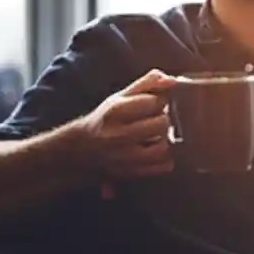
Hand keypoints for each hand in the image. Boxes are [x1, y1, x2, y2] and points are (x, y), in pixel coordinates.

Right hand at [72, 69, 179, 185]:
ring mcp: (124, 158)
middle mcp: (117, 136)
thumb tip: (173, 80)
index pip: (154, 102)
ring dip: (165, 141)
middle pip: (161, 124)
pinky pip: (164, 166)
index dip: (158, 101)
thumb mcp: (120, 97)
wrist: (80, 151)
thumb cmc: (106, 119)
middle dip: (162, 120)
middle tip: (153, 121)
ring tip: (155, 137)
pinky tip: (154, 151)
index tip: (151, 105)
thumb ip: (147, 84)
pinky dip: (165, 159)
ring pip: (164, 147)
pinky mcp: (132, 174)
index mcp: (114, 112)